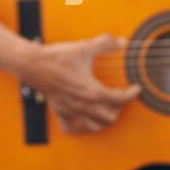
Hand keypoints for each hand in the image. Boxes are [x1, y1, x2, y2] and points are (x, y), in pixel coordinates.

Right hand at [17, 34, 139, 133]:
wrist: (32, 64)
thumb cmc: (57, 57)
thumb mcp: (84, 47)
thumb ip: (105, 44)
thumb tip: (120, 41)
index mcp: (92, 91)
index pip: (120, 99)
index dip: (132, 94)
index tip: (136, 87)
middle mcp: (83, 105)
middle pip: (110, 116)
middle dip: (118, 107)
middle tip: (119, 94)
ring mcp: (71, 110)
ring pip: (94, 126)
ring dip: (103, 119)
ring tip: (105, 108)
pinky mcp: (59, 110)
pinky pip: (71, 128)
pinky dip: (80, 127)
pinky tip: (83, 119)